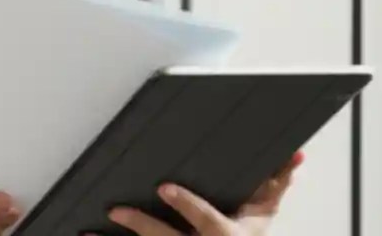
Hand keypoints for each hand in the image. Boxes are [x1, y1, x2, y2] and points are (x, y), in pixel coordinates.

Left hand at [95, 151, 303, 235]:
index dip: (188, 206)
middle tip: (117, 209)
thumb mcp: (265, 211)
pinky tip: (85, 235)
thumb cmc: (247, 234)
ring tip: (87, 232)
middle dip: (143, 226)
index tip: (164, 187)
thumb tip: (296, 153)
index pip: (208, 223)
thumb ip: (278, 180)